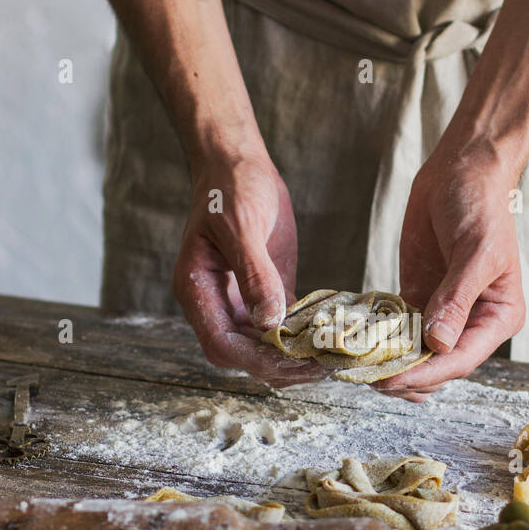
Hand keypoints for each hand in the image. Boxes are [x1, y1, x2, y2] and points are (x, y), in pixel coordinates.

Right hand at [172, 154, 327, 386]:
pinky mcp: (265, 293)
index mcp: (197, 289)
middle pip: (242, 355)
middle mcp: (216, 303)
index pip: (221, 344)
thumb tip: (269, 323)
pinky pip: (282, 327)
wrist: (238, 164)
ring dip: (294, 357)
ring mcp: (240, 301)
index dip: (254, 359)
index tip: (292, 360)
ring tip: (331, 358)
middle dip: (278, 366)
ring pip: (263, 347)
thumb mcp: (243, 226)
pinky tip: (331, 338)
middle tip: (321, 365)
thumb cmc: (231, 187)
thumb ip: (254, 275)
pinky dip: (303, 337)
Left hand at [377, 148, 526, 401]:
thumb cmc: (480, 206)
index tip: (392, 380)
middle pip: (439, 364)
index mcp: (498, 316)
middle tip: (368, 379)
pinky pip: (401, 330)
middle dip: (406, 376)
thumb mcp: (474, 251)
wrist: (462, 172)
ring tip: (360, 371)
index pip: (461, 358)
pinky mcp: (419, 297)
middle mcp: (473, 321)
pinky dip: (383, 342)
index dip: (426, 373)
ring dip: (392, 365)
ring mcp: (445, 312)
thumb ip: (456, 298)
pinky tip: (360, 349)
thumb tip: (438, 343)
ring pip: (418, 354)